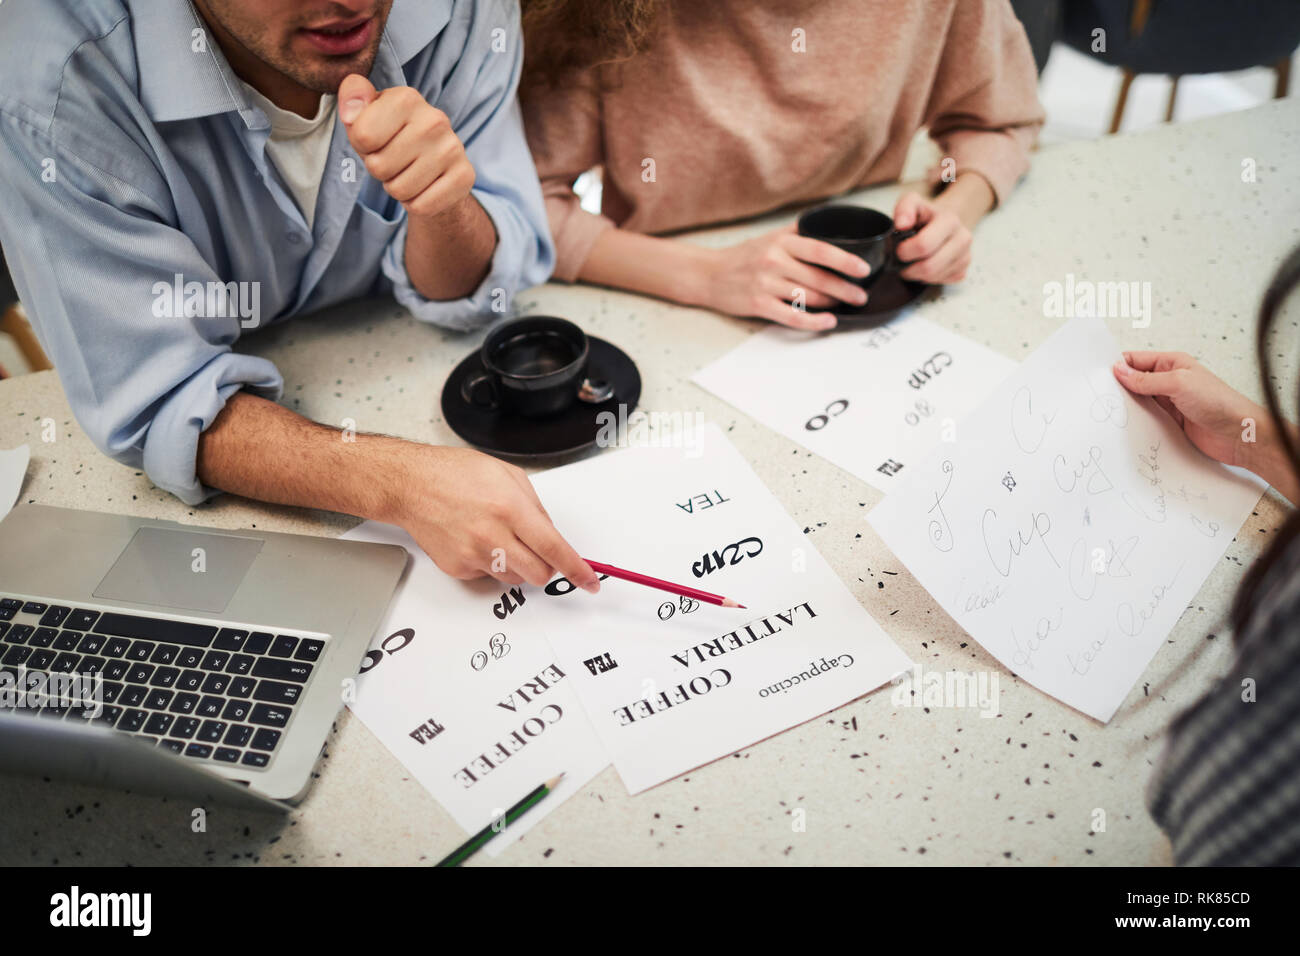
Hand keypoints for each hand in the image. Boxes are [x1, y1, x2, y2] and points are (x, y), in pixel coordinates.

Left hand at [339, 74, 474, 219]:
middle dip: (379, 170)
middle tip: (394, 161)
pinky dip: (416, 204)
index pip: (362, 136)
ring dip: (397, 189)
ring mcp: (453, 148)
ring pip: (399, 190)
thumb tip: (350, 112)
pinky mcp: (464, 176)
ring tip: (409, 173)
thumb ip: (352, 99)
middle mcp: (434, 119)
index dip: (362, 146)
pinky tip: (425, 187)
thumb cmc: (393, 138)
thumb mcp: (366, 115)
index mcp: (407, 98)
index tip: (376, 141)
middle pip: (378, 166)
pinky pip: (421, 206)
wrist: (436, 166)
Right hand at [388, 444, 599, 590]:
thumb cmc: (455, 474)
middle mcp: (492, 535)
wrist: (412, 485)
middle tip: (535, 548)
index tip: (589, 580)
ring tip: (497, 536)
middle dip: (545, 565)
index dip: (577, 569)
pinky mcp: (458, 568)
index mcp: (510, 509)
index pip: (554, 549)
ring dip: (517, 563)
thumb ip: (536, 508)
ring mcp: (473, 555)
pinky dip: (490, 564)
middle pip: (538, 574)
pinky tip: (477, 540)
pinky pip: (489, 577)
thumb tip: (551, 535)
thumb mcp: (508, 476)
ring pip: (515, 578)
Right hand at [693, 224, 873, 329]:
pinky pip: (792, 316)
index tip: (864, 269)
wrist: (709, 274)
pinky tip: (828, 322)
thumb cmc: (744, 256)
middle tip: (861, 295)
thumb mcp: (770, 237)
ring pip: (809, 297)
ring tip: (846, 306)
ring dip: (833, 304)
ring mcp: (765, 284)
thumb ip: (798, 234)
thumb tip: (832, 228)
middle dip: (846, 289)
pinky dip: (813, 321)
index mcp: (781, 241)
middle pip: (819, 277)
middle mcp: (774, 260)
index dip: (846, 260)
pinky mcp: (758, 304)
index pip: (821, 249)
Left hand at [892, 192, 971, 283]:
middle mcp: (963, 238)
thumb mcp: (911, 203)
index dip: (904, 251)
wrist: (944, 222)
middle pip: (929, 266)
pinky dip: (928, 279)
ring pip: (934, 277)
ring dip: (916, 274)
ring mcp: (965, 256)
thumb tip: (902, 224)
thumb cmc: (925, 215)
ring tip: (912, 263)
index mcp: (950, 220)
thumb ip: (904, 209)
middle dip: (909, 268)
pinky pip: (941, 282)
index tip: (899, 248)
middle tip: (902, 261)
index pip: (923, 246)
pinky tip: (925, 266)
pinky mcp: (963, 270)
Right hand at [1112, 351, 1297, 501]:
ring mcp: (1169, 402)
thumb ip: (1146, 379)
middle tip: (1098, 395)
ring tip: (1107, 410)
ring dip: (1126, 406)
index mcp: (1172, 364)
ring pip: (1138, 401)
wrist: (1239, 434)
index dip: (1117, 366)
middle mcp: (1169, 381)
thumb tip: (1119, 370)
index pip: (1136, 360)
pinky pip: (1145, 419)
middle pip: (1134, 381)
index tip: (1098, 375)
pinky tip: (1124, 425)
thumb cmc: (1219, 403)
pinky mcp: (1169, 422)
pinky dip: (1134, 421)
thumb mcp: (1179, 383)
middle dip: (1117, 387)